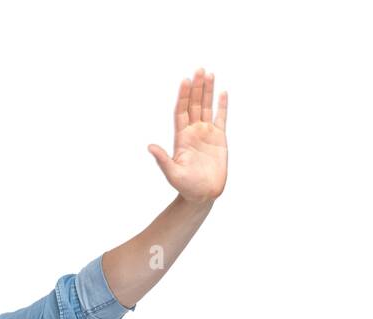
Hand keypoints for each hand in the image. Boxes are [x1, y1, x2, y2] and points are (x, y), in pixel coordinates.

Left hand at [147, 68, 227, 202]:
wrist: (203, 195)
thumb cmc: (186, 187)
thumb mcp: (172, 173)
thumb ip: (162, 160)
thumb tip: (149, 147)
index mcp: (181, 137)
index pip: (181, 111)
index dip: (183, 96)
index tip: (185, 81)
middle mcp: (193, 131)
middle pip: (194, 104)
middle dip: (196, 87)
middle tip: (199, 70)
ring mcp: (206, 133)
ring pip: (206, 107)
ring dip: (208, 91)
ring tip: (210, 74)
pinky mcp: (219, 138)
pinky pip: (221, 118)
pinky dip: (222, 106)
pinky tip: (222, 93)